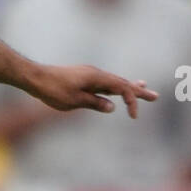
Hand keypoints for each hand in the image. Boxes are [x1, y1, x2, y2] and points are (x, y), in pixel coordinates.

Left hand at [26, 64, 157, 118]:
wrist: (34, 78)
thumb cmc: (52, 90)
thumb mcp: (74, 101)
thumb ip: (94, 103)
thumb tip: (112, 106)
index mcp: (96, 77)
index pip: (122, 88)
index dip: (132, 100)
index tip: (134, 116)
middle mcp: (95, 74)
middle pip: (121, 82)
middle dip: (138, 90)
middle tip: (155, 96)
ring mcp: (89, 75)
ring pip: (112, 82)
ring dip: (127, 87)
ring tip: (143, 88)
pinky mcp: (82, 78)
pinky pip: (102, 83)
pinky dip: (113, 87)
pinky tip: (115, 91)